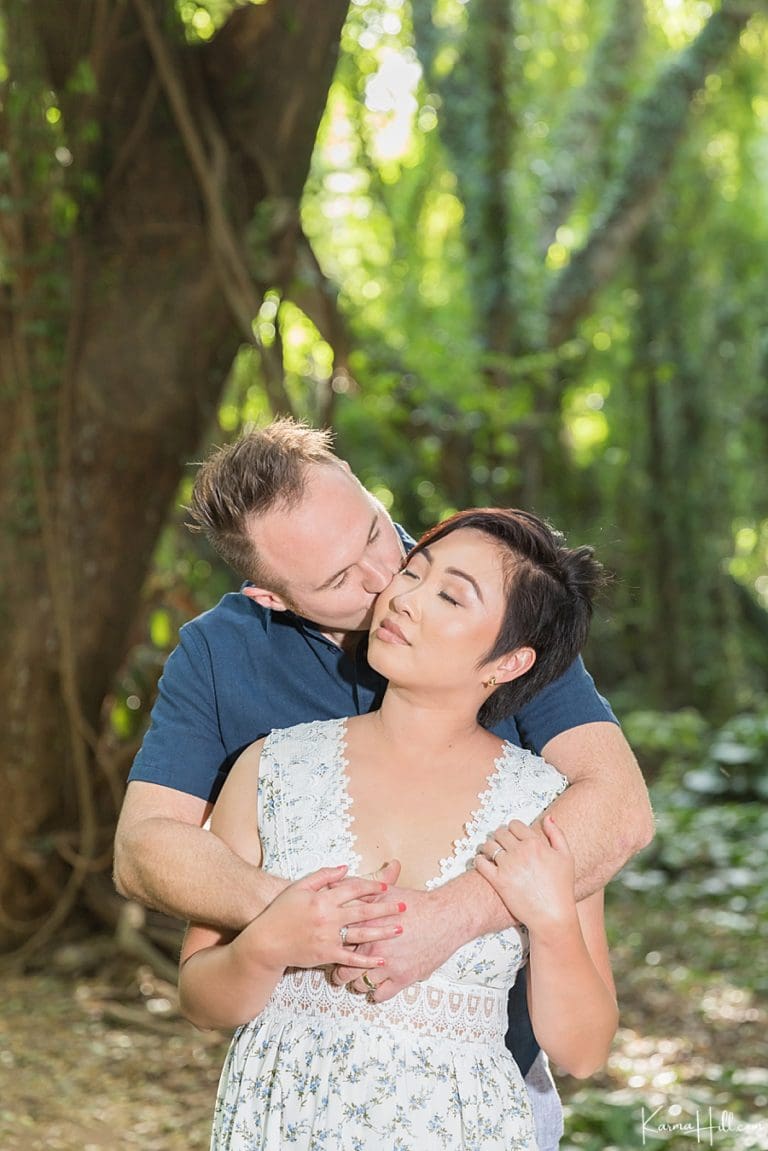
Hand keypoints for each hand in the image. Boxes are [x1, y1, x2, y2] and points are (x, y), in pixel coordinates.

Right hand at [240, 865, 405, 971]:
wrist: (266, 942)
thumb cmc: (281, 912)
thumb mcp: (299, 887)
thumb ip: (323, 876)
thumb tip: (345, 868)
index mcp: (323, 899)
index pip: (354, 889)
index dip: (371, 888)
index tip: (386, 888)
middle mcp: (329, 918)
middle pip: (363, 911)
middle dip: (386, 909)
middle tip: (404, 907)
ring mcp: (328, 938)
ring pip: (362, 935)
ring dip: (383, 932)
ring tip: (399, 930)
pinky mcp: (326, 955)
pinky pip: (351, 959)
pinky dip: (367, 960)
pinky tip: (382, 959)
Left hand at [331, 882, 464, 1001]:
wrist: (445, 917)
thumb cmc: (417, 903)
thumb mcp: (384, 892)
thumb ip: (359, 890)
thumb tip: (338, 883)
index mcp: (366, 926)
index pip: (337, 943)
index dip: (332, 948)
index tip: (332, 949)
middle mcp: (373, 947)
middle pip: (343, 970)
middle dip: (340, 972)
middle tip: (342, 970)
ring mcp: (387, 965)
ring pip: (359, 985)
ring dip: (357, 983)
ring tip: (359, 978)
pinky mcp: (402, 978)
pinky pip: (380, 995)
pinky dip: (376, 993)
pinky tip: (377, 985)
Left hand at [474, 815, 576, 933]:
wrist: (553, 916)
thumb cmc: (561, 888)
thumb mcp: (566, 857)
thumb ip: (557, 834)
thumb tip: (548, 817)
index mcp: (535, 843)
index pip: (515, 825)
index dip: (511, 828)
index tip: (511, 835)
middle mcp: (520, 851)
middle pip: (500, 833)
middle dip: (499, 836)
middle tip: (499, 843)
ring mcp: (508, 866)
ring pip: (488, 845)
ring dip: (487, 846)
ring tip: (489, 851)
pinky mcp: (498, 880)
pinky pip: (481, 862)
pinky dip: (479, 860)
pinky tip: (483, 862)